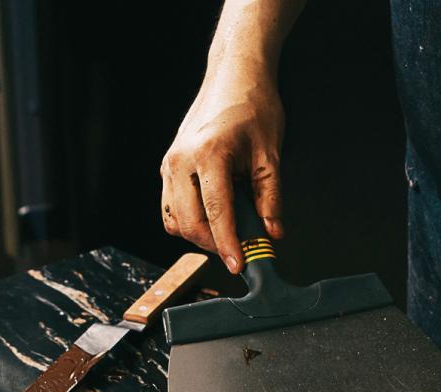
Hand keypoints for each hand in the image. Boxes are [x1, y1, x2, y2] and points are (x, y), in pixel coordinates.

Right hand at [160, 65, 284, 273]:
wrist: (234, 77)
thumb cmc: (253, 107)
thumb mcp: (270, 154)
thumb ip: (270, 198)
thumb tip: (272, 233)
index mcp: (208, 154)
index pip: (216, 212)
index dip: (228, 244)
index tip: (240, 265)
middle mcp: (181, 161)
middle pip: (189, 223)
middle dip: (215, 244)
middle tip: (243, 250)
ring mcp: (169, 164)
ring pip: (174, 220)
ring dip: (200, 235)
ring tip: (230, 230)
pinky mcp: (167, 168)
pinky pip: (170, 208)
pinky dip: (189, 221)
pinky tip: (213, 217)